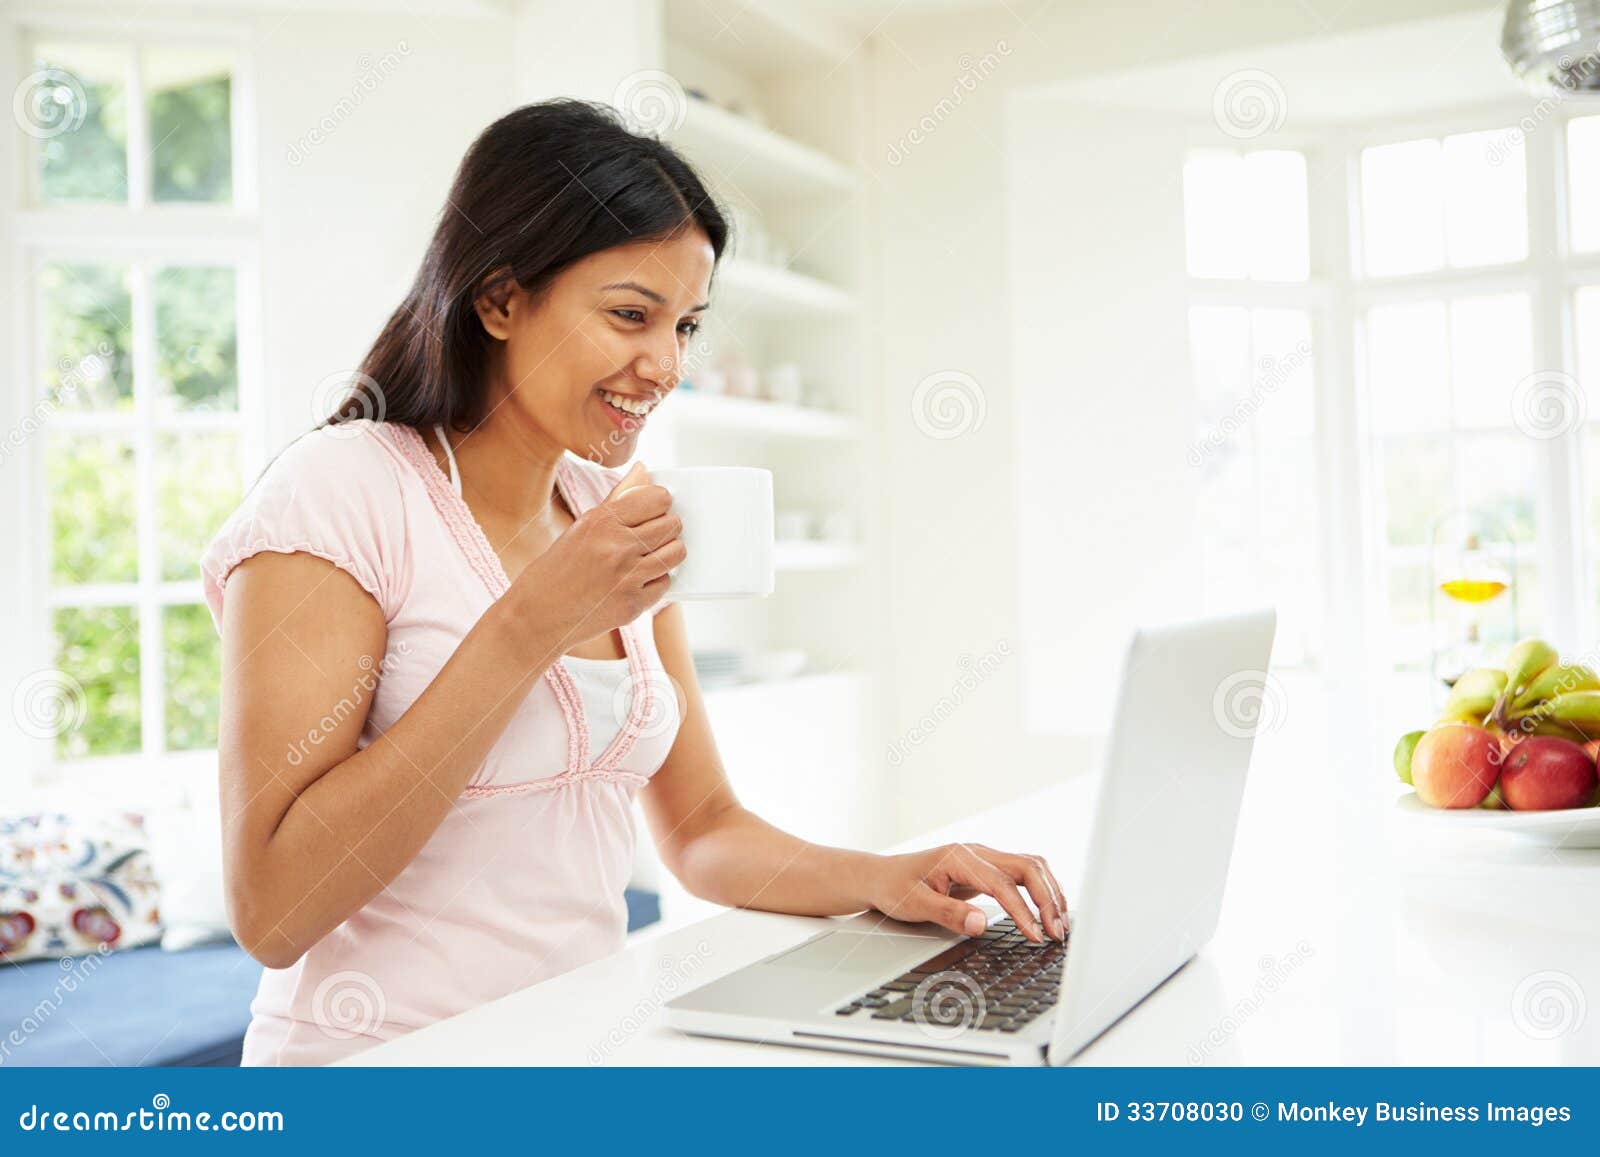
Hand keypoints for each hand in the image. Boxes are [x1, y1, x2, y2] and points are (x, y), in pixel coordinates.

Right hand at [508, 461, 684, 650]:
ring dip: (668, 552)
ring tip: (650, 556)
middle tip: (653, 535)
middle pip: (672, 524)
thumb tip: (643, 470)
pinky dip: (656, 581)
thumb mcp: (582, 526)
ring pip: (676, 553)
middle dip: (667, 527)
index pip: (658, 498)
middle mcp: (616, 546)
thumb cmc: (557, 569)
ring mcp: (626, 577)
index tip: (654, 510)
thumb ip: (618, 499)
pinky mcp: (633, 604)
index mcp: (601, 521)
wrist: (537, 615)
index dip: (660, 503)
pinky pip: (665, 583)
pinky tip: (638, 580)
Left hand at [865, 843, 1066, 942]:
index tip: (1034, 935)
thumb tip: (981, 924)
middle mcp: (977, 852)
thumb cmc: (895, 888)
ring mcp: (985, 858)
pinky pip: (1023, 874)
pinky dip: (1041, 890)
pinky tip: (1048, 910)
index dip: (1022, 911)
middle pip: (1027, 867)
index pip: (1002, 883)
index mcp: (960, 857)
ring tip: (1060, 924)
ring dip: (1050, 893)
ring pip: (1031, 867)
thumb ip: (948, 914)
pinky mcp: (988, 869)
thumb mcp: (915, 905)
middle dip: (1047, 899)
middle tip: (1057, 932)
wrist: (883, 876)